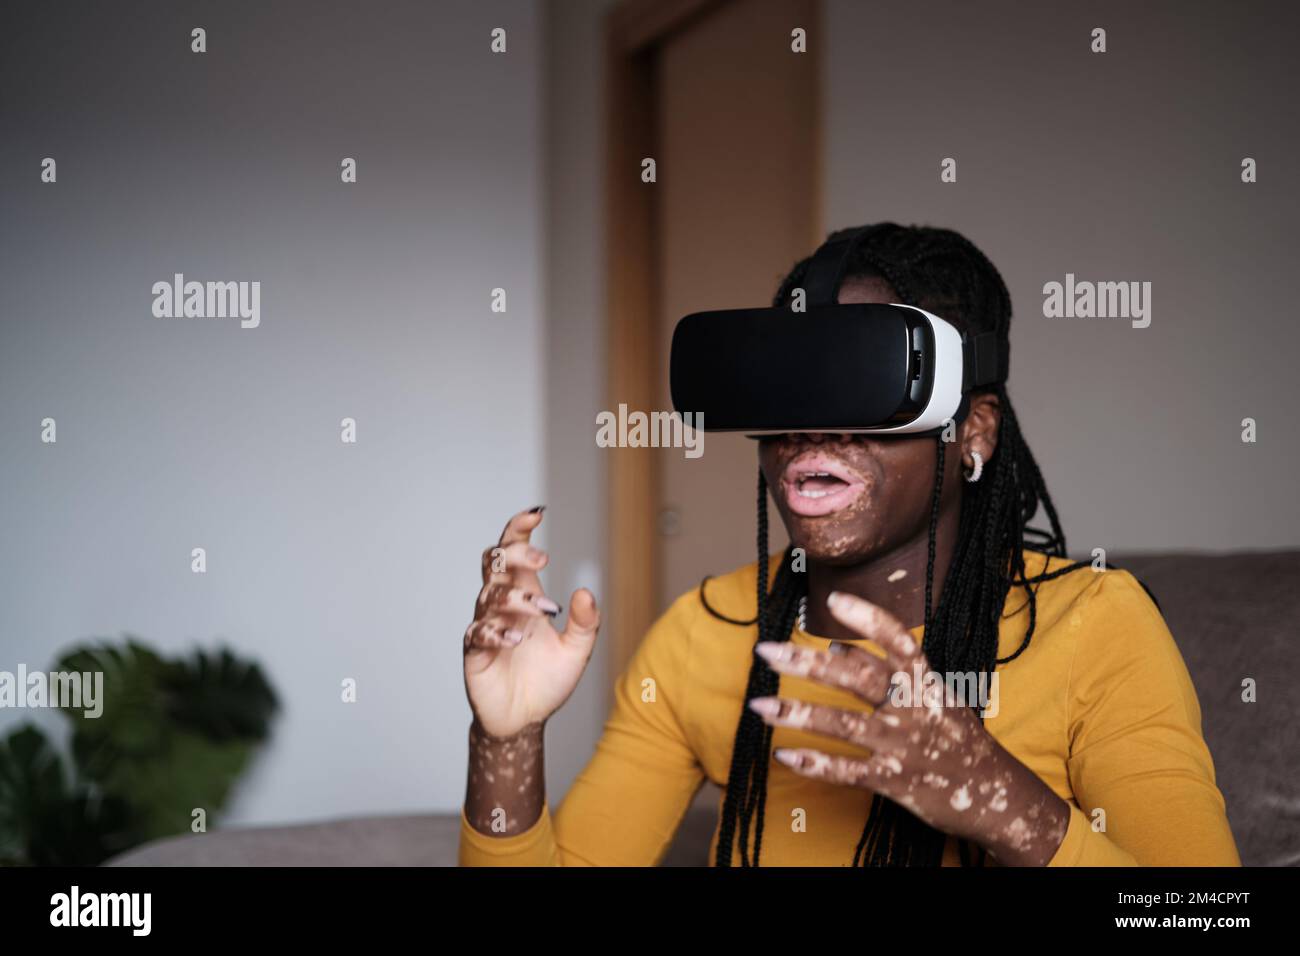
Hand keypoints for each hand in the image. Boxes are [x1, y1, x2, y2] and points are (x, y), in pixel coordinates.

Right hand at [463, 507, 599, 737]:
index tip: (537, 514)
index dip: (519, 529)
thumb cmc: (547, 680)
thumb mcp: (578, 650)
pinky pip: (478, 631)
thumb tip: (584, 592)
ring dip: (518, 598)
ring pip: (491, 594)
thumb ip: (586, 622)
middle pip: (497, 562)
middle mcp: (503, 605)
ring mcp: (486, 625)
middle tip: (543, 559)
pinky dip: (497, 631)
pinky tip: (515, 638)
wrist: (525, 719)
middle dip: (517, 552)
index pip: (515, 551)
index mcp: (525, 594)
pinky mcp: (474, 651)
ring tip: (542, 610)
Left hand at [748, 590, 1068, 865]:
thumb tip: (837, 649)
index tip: (834, 598)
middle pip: (856, 679)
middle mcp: (913, 709)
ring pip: (844, 725)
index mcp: (925, 683)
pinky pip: (848, 770)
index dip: (868, 618)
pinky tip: (784, 754)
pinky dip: (816, 763)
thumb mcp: (932, 697)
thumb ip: (887, 672)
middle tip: (765, 651)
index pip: (898, 641)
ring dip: (798, 713)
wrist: (996, 796)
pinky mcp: (895, 782)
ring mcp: (903, 746)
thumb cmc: (956, 737)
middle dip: (807, 662)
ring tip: (759, 705)